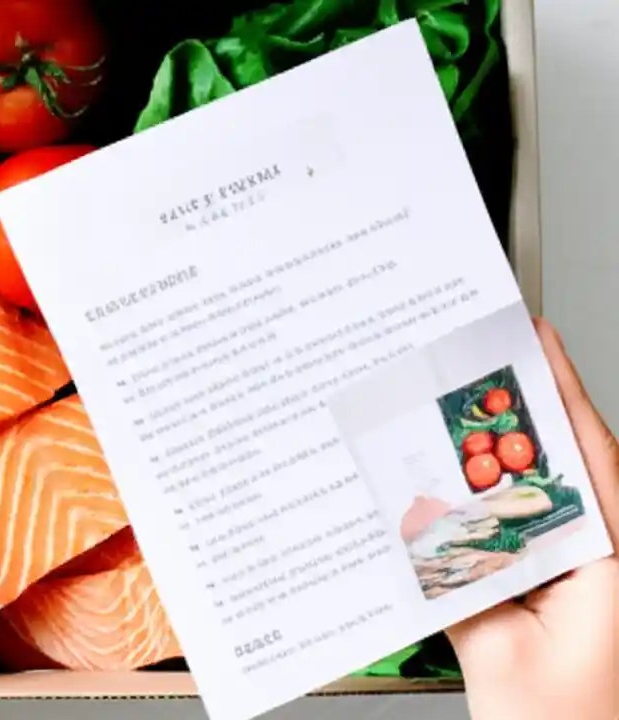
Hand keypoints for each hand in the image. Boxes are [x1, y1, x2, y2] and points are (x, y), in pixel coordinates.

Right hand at [446, 319, 618, 719]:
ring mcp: (598, 583)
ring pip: (557, 505)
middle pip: (576, 470)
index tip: (538, 342)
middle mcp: (613, 565)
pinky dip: (501, 521)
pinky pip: (540, 545)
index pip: (593, 458)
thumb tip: (418, 526)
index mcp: (617, 568)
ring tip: (462, 433)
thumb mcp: (495, 656)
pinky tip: (464, 512)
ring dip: (511, 471)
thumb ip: (455, 583)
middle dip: (529, 418)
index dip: (565, 392)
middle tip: (485, 370)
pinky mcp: (577, 605)